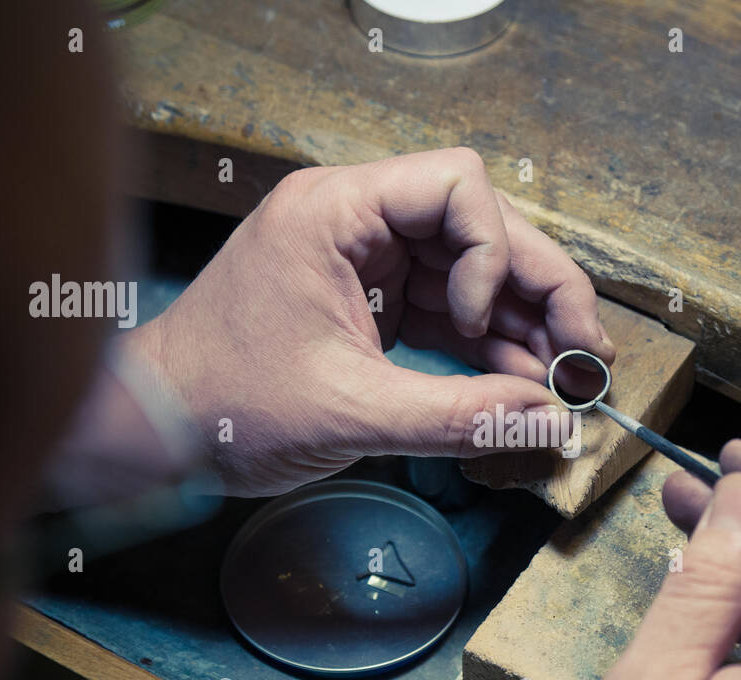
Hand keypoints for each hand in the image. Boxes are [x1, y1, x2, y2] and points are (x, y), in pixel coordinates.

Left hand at [127, 147, 614, 495]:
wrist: (156, 435)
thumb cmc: (223, 407)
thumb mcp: (352, 413)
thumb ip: (462, 416)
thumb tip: (551, 423)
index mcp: (335, 212)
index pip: (457, 183)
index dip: (494, 251)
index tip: (479, 324)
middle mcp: (356, 222)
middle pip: (481, 228)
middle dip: (536, 291)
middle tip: (584, 356)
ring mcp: (365, 264)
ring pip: (473, 272)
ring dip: (522, 326)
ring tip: (564, 382)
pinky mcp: (370, 305)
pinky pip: (447, 313)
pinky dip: (487, 349)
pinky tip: (522, 386)